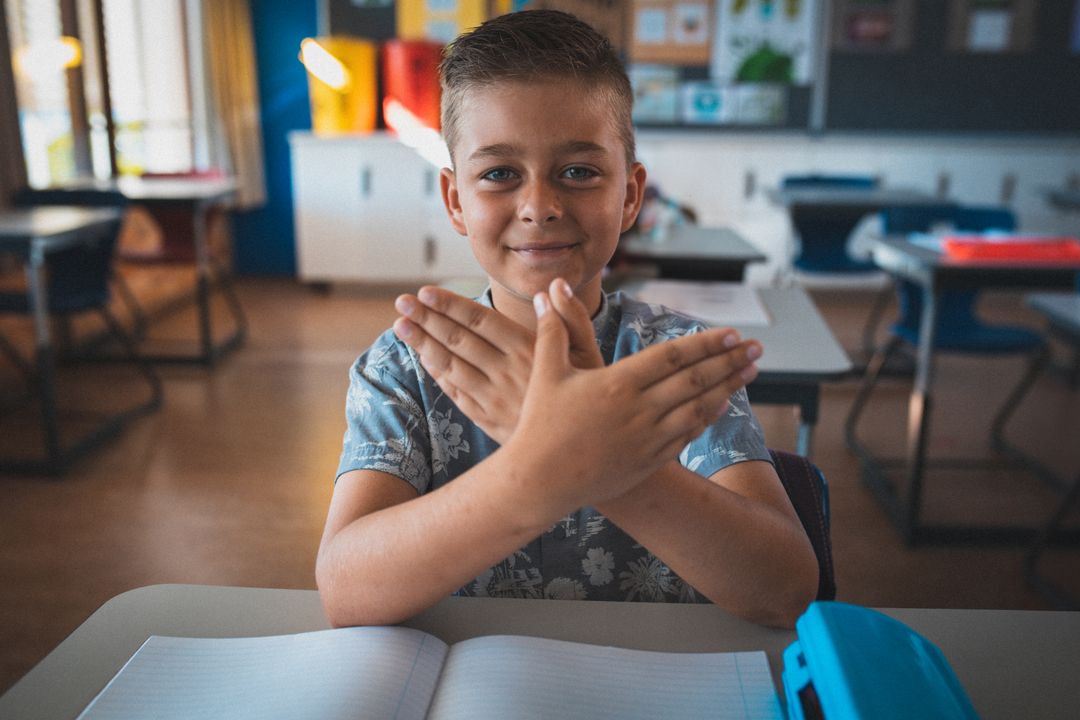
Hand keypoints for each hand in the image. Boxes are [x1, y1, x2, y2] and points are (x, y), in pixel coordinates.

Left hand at [392, 279, 601, 442]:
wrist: (582, 450)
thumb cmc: (590, 393)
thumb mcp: (590, 353)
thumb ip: (571, 317)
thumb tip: (552, 286)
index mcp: (528, 350)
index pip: (480, 321)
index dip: (450, 305)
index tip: (425, 291)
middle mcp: (506, 372)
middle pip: (457, 340)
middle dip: (426, 319)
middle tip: (401, 301)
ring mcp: (493, 398)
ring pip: (450, 366)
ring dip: (423, 345)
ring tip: (400, 326)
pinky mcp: (487, 419)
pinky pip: (455, 392)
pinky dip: (438, 374)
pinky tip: (424, 358)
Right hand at [508, 286, 761, 517]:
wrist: (540, 482)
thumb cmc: (539, 425)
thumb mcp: (545, 373)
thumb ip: (553, 331)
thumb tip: (548, 291)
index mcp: (618, 383)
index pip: (674, 356)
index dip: (706, 343)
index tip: (732, 333)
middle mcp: (639, 409)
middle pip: (696, 379)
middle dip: (730, 361)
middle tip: (757, 347)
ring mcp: (647, 438)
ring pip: (699, 408)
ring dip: (728, 388)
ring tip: (751, 371)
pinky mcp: (648, 461)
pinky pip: (687, 436)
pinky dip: (707, 418)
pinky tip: (722, 406)